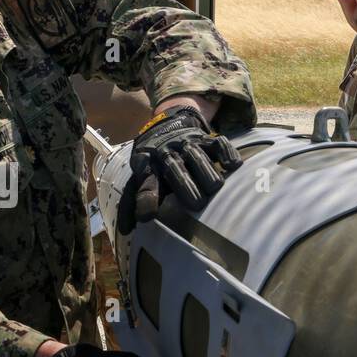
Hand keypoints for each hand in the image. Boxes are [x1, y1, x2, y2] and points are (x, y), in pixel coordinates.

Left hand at [118, 105, 241, 231]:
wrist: (168, 126)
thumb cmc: (154, 163)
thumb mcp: (139, 178)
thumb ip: (131, 203)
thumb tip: (124, 230)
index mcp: (148, 167)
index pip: (145, 184)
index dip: (146, 200)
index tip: (147, 217)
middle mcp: (167, 154)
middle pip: (175, 169)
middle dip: (185, 185)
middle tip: (196, 204)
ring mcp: (187, 145)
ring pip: (197, 156)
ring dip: (206, 172)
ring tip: (214, 188)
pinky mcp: (206, 139)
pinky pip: (218, 143)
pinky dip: (226, 153)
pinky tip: (232, 165)